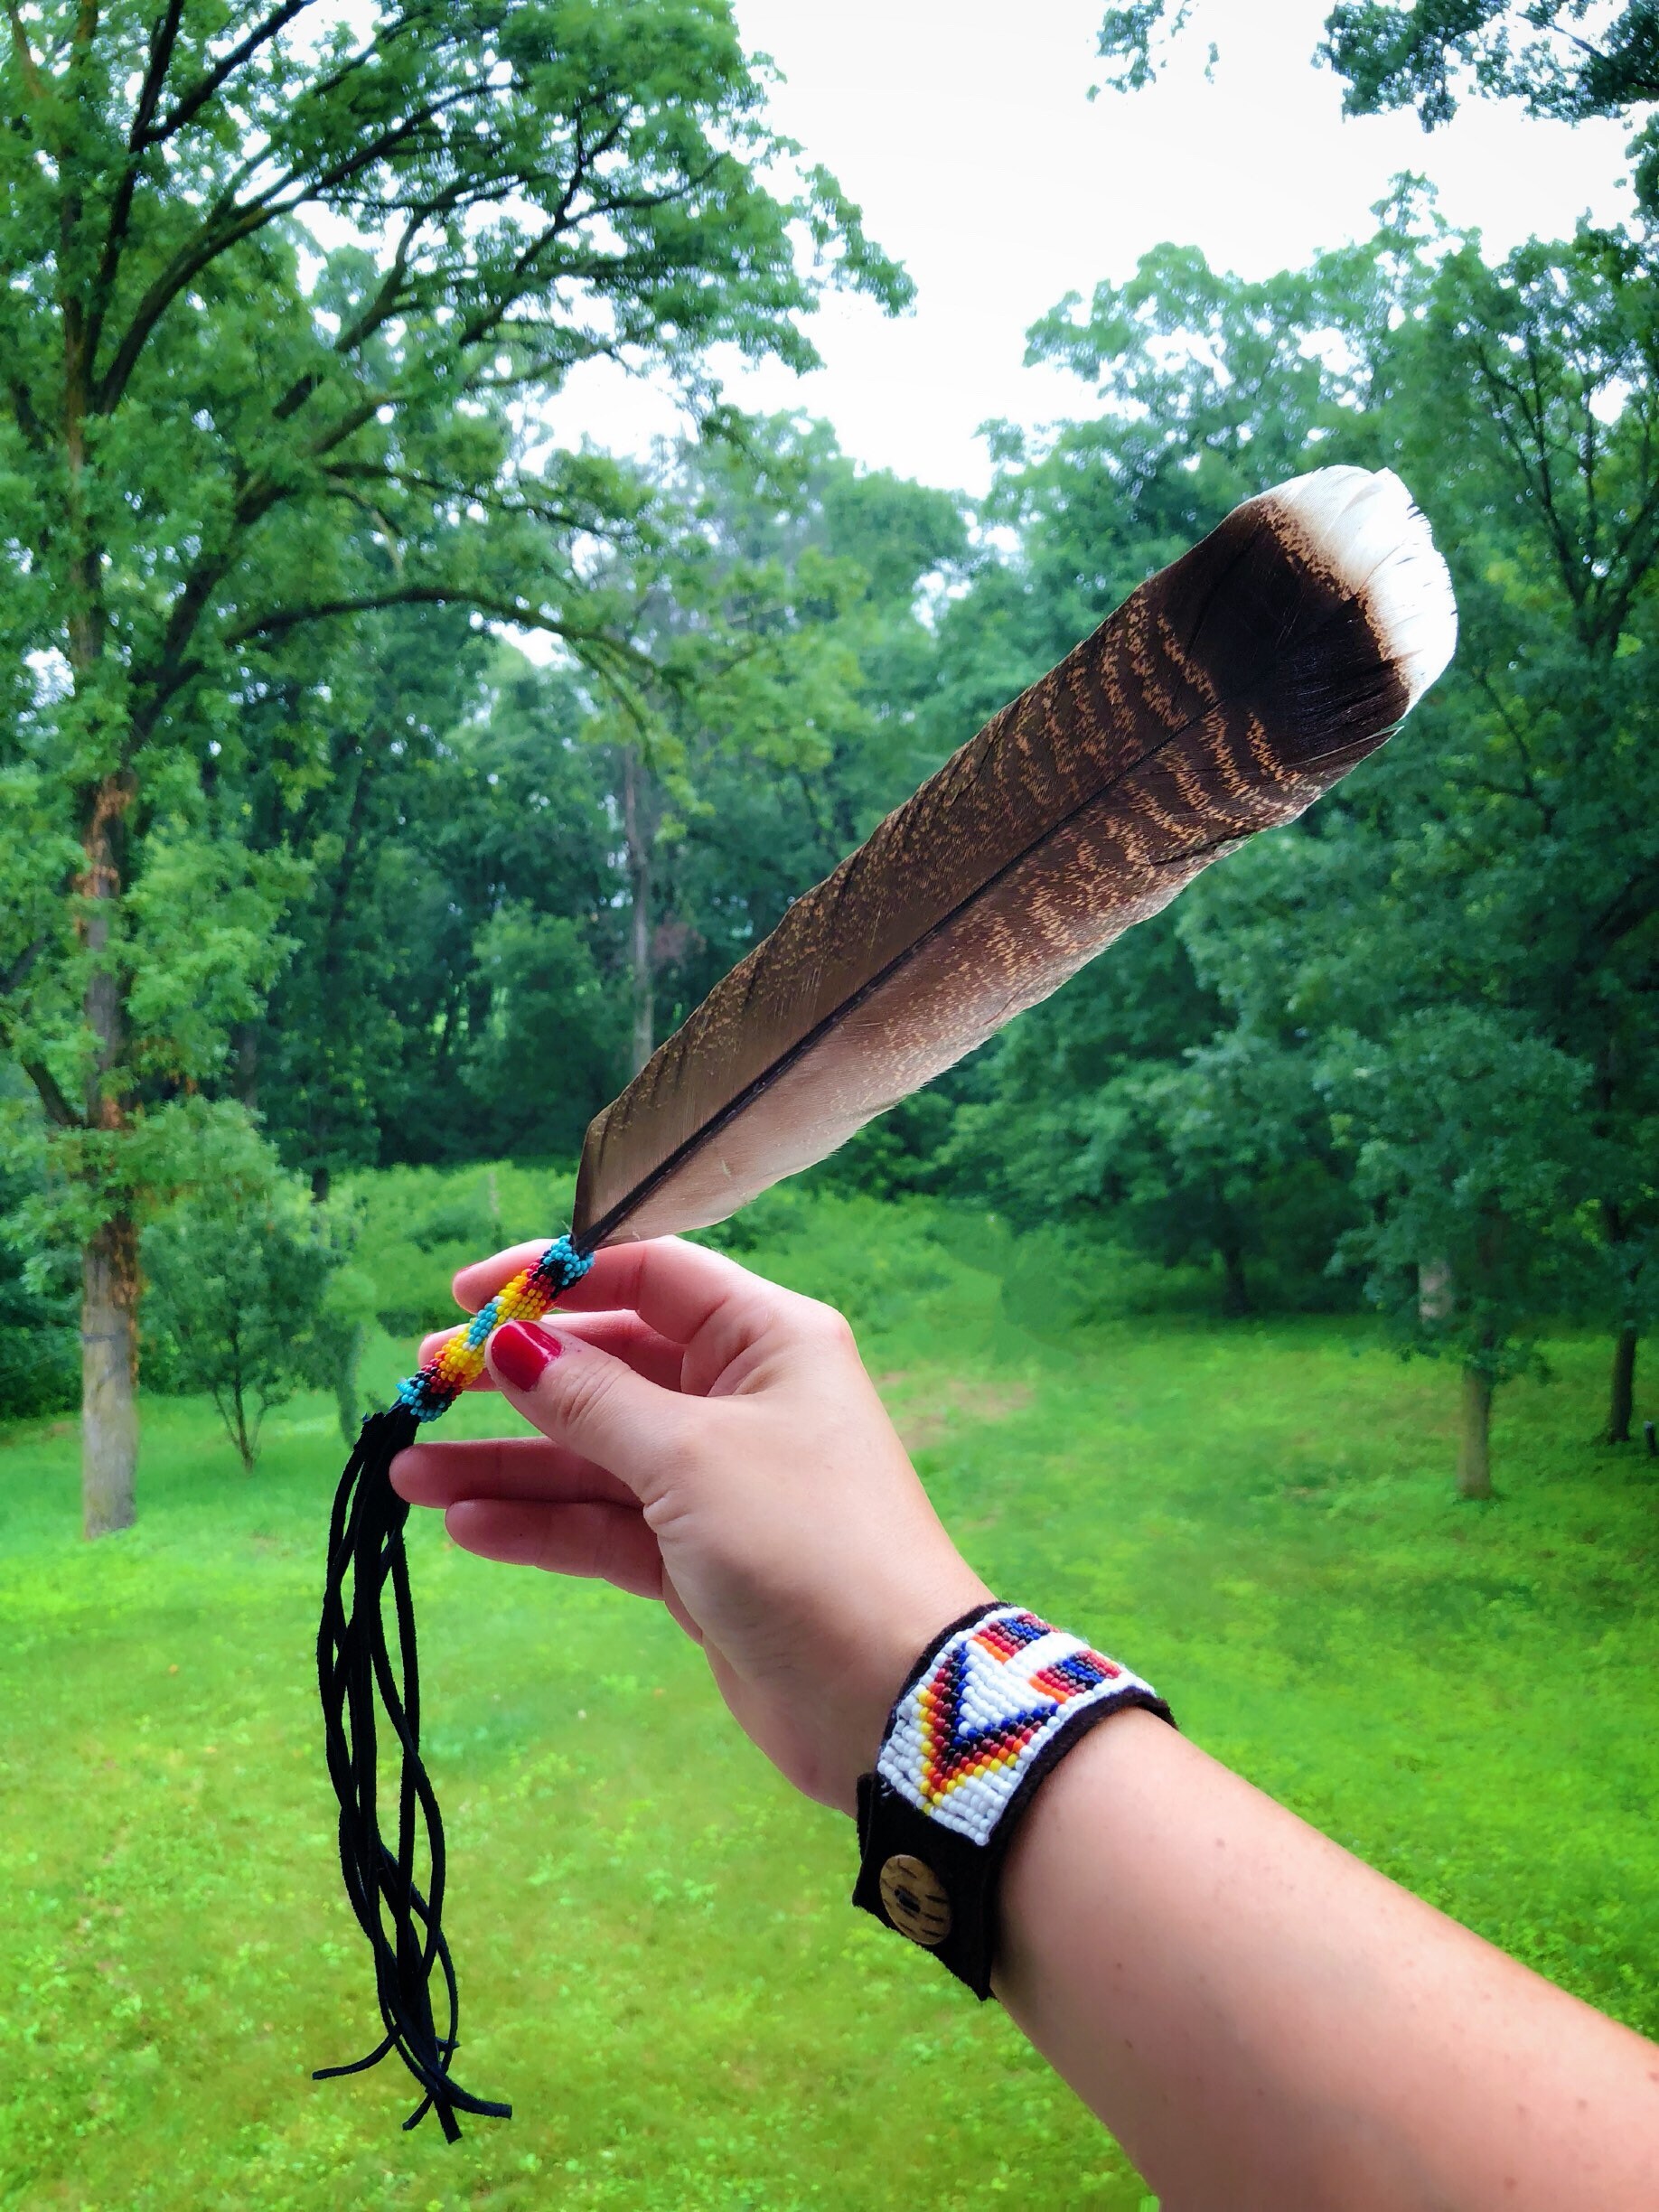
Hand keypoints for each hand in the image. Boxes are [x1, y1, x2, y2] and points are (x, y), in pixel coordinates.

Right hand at [390, 1236, 989, 1813]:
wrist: (888, 1698)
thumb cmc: (802, 1545)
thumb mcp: (688, 1456)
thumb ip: (591, 1399)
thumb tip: (510, 1343)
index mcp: (765, 1339)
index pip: (650, 1273)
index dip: (556, 1275)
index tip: (465, 1293)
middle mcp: (742, 1396)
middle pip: (610, 1364)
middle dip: (516, 1378)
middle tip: (422, 1386)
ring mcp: (718, 1481)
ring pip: (594, 1453)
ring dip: (507, 1463)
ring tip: (408, 1473)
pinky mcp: (698, 1560)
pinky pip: (604, 1524)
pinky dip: (540, 1524)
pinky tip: (464, 1526)